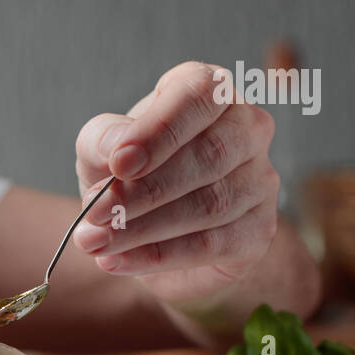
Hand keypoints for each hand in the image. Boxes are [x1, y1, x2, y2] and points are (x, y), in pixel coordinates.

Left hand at [71, 61, 280, 308]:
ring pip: (211, 204)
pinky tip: (116, 262)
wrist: (154, 233)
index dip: (160, 130)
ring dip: (143, 228)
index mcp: (210, 92)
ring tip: (94, 242)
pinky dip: (156, 256)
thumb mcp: (102, 150)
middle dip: (143, 191)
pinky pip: (211, 244)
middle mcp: (247, 128)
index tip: (119, 163)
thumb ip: (103, 139)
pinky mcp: (258, 230)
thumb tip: (117, 148)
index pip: (200, 95)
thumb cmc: (131, 174)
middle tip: (93, 215)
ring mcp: (260, 180)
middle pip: (210, 155)